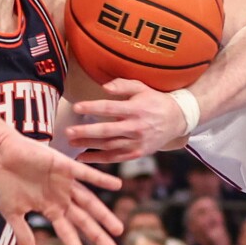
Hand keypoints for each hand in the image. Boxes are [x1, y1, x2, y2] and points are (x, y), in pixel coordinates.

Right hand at [0, 133, 122, 244]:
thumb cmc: (4, 181)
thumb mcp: (12, 211)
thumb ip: (22, 232)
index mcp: (49, 208)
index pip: (66, 232)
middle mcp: (61, 197)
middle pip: (84, 219)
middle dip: (97, 234)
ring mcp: (65, 182)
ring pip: (89, 201)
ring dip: (103, 214)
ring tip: (118, 228)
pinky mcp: (64, 166)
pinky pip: (86, 174)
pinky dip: (101, 179)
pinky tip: (117, 185)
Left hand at [66, 79, 190, 162]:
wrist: (177, 120)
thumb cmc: (154, 101)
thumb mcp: (142, 88)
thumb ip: (123, 85)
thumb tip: (104, 87)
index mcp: (136, 109)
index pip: (110, 108)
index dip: (93, 108)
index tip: (76, 107)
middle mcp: (136, 127)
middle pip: (107, 131)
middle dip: (86, 132)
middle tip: (68, 131)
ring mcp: (137, 142)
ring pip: (108, 146)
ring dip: (88, 146)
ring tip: (71, 142)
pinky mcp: (137, 153)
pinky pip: (114, 158)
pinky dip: (98, 159)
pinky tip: (83, 157)